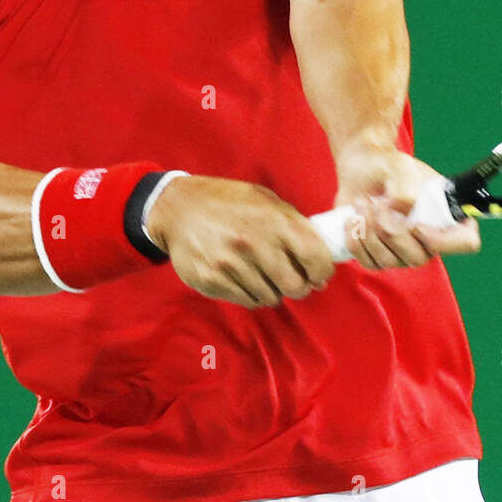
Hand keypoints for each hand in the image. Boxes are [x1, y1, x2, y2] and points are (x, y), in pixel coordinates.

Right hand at [146, 176, 334, 307]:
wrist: (179, 208)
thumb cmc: (229, 202)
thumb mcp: (266, 200)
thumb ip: (294, 225)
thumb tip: (321, 256)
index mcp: (275, 220)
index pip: (316, 258)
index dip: (322, 271)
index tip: (318, 274)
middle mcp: (255, 243)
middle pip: (295, 286)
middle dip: (298, 286)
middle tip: (291, 278)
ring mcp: (232, 264)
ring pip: (271, 297)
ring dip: (272, 289)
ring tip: (261, 271)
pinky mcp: (212, 281)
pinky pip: (247, 300)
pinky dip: (250, 293)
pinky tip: (243, 275)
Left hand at [333, 138, 480, 268]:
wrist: (361, 170)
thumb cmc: (388, 166)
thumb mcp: (400, 166)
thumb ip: (406, 188)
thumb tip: (402, 212)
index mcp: (448, 216)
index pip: (466, 243)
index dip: (443, 241)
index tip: (416, 224)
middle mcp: (430, 240)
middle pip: (418, 258)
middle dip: (391, 230)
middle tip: (377, 203)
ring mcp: (404, 253)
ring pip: (389, 261)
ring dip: (369, 230)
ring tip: (363, 203)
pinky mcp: (378, 257)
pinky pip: (369, 262)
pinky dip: (356, 240)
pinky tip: (354, 218)